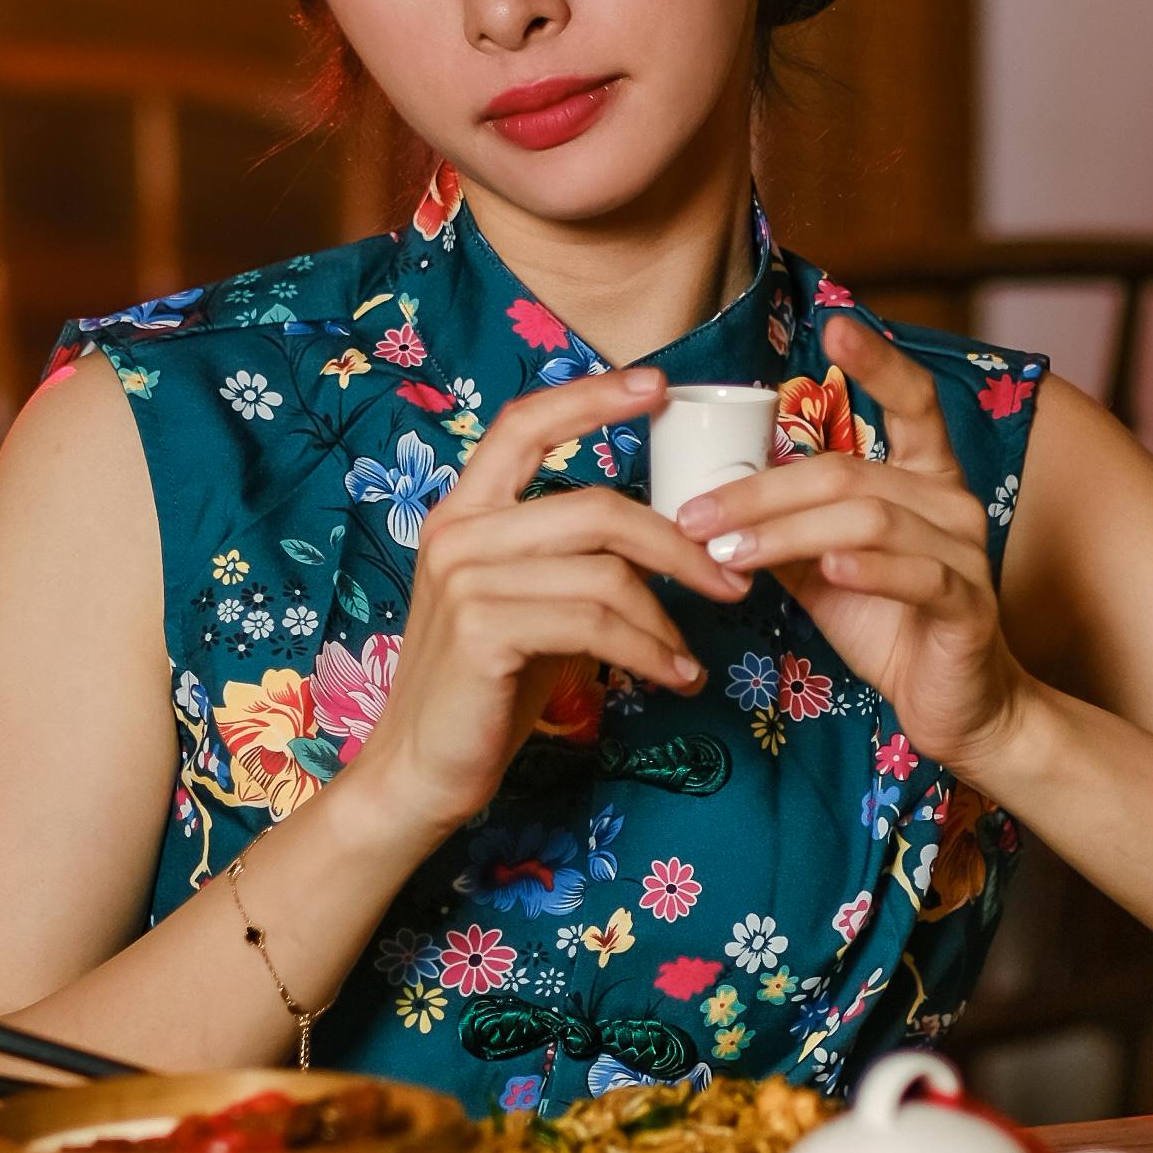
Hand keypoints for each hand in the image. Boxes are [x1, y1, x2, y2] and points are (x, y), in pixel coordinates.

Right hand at [344, 362, 746, 854]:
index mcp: (464, 512)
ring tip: (690, 658)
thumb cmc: (487, 687)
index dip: (591, 397)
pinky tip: (673, 676)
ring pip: (605, 572)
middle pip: (595, 508)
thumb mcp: (530, 603)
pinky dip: (650, 651)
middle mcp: (458, 534)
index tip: (657, 385)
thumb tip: (668, 533)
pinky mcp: (483, 630)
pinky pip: (596, 625)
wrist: (423, 766)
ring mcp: (465, 580)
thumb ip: (575, 559)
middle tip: (730, 580)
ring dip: (667, 619)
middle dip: (678, 544)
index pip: (525, 424)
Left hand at [671, 313, 1033, 778]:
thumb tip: (704, 494)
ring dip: (786, 533)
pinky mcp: (968, 608)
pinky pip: (917, 575)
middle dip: (760, 490)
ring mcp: (965, 553)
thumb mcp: (822, 567)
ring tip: (727, 555)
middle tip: (693, 515)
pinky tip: (830, 571)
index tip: (835, 326)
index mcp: (924, 477)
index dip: (879, 361)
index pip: (912, 400)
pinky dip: (869, 569)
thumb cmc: (888, 625)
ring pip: (869, 519)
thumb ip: (782, 524)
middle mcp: (951, 502)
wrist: (956, 707)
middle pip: (848, 472)